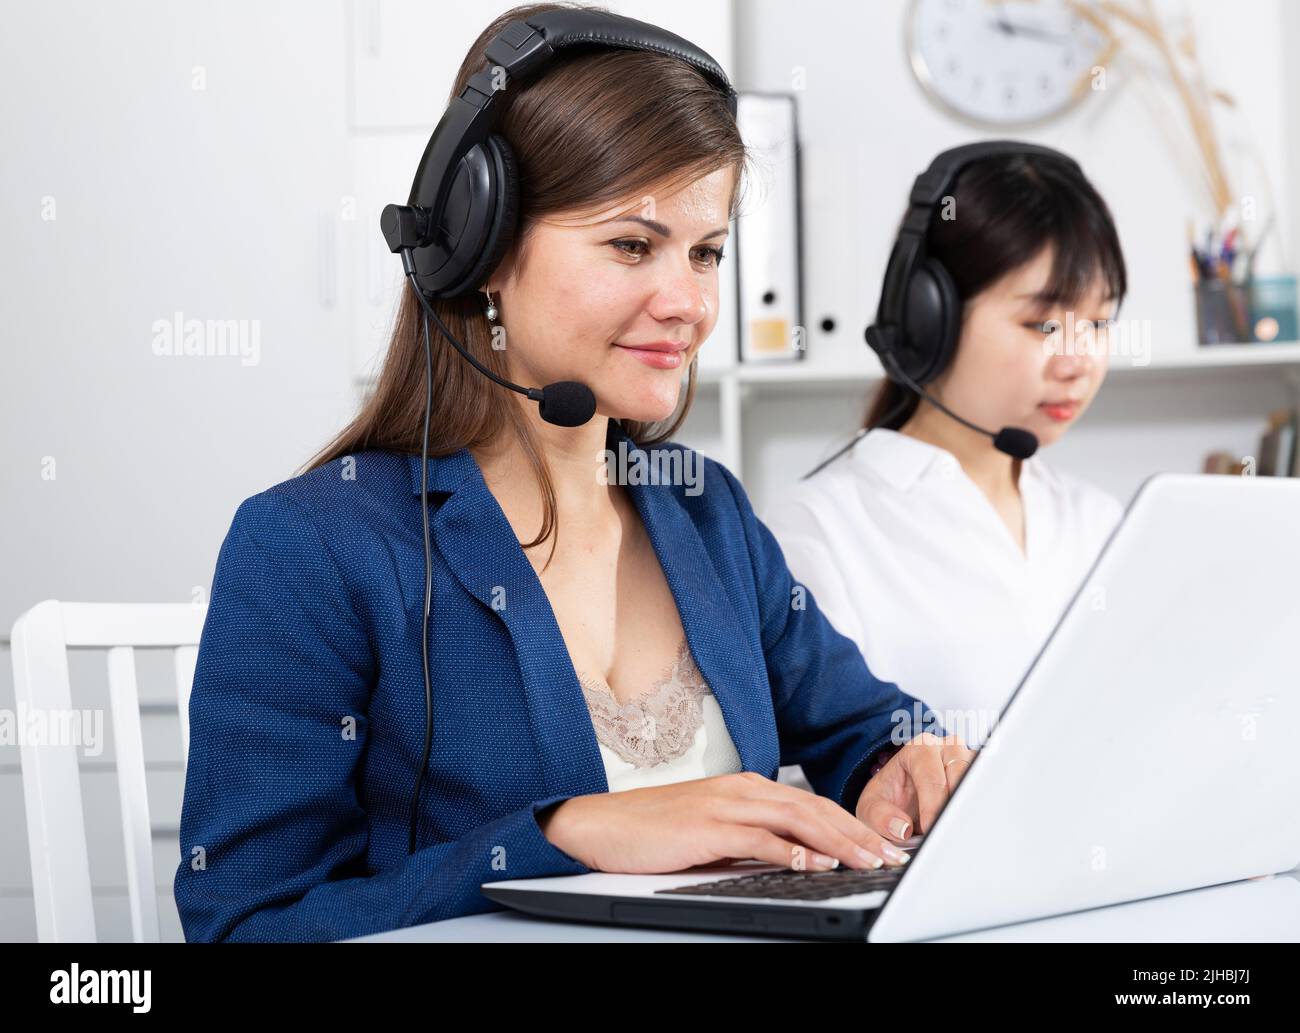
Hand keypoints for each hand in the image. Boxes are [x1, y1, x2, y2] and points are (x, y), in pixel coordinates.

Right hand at [538, 771, 914, 873]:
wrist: (601, 824)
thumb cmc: (654, 830)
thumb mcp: (713, 830)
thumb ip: (752, 838)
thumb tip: (794, 858)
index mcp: (746, 787)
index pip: (811, 804)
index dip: (850, 824)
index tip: (880, 846)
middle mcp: (742, 789)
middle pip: (813, 808)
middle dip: (857, 833)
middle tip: (890, 856)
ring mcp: (724, 804)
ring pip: (795, 819)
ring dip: (837, 842)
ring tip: (867, 860)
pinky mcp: (706, 826)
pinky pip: (758, 837)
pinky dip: (790, 850)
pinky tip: (813, 862)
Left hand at [854, 732, 973, 843]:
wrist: (898, 798)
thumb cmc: (887, 799)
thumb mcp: (870, 807)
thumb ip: (880, 816)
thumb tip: (902, 828)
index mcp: (919, 749)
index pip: (932, 777)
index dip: (932, 806)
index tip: (930, 829)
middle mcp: (946, 748)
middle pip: (962, 774)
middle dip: (955, 807)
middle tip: (949, 834)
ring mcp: (967, 760)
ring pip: (980, 781)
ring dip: (970, 808)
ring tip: (960, 832)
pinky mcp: (981, 776)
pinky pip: (988, 790)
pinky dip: (980, 809)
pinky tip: (971, 827)